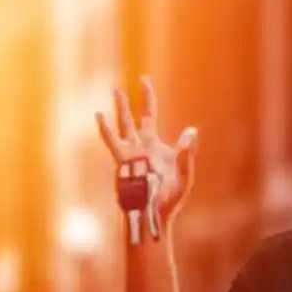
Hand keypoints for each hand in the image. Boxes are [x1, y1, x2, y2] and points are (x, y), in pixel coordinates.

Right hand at [95, 75, 198, 225]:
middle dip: (138, 97)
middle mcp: (141, 145)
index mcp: (155, 145)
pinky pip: (113, 142)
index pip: (150, 114)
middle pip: (138, 115)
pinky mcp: (123, 161)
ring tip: (117, 90)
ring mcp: (131, 152)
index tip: (144, 80)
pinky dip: (106, 129)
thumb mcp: (185, 174)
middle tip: (140, 77)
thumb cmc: (170, 198)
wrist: (155, 214)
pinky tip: (99, 115)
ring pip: (124, 125)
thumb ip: (187, 152)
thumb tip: (192, 130)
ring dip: (121, 108)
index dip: (148, 97)